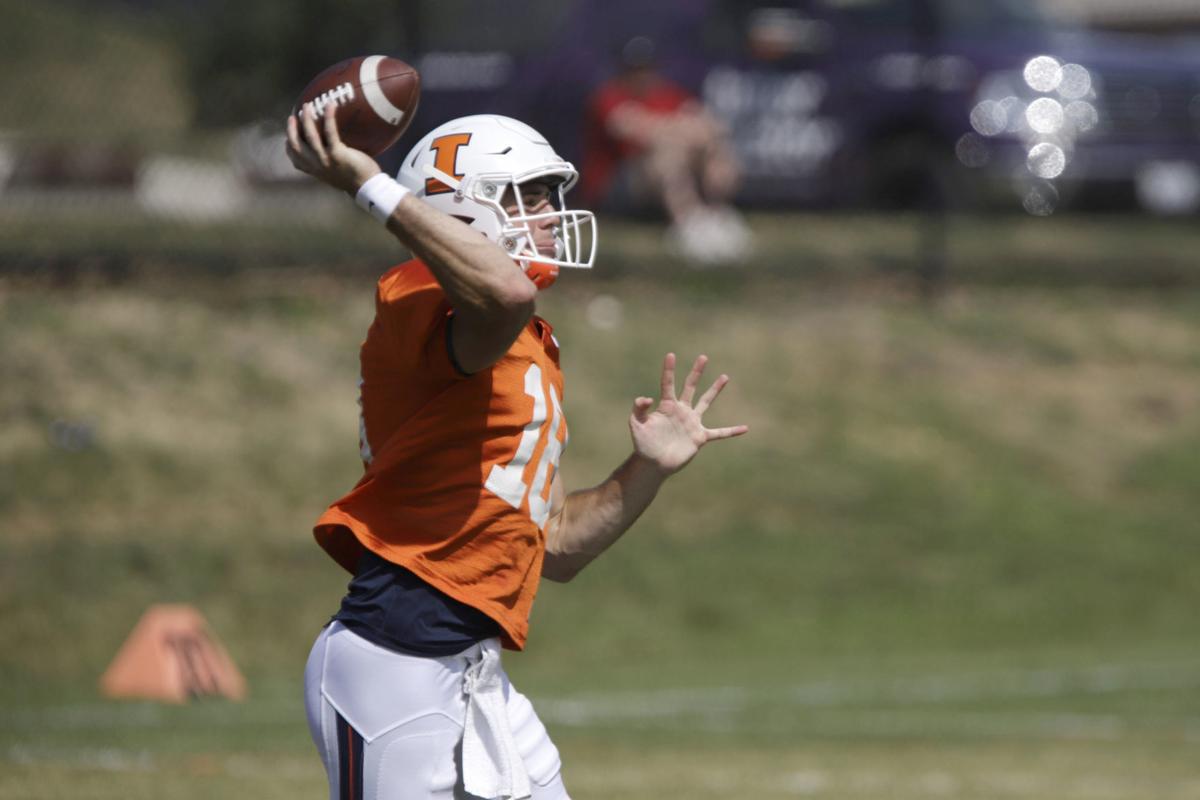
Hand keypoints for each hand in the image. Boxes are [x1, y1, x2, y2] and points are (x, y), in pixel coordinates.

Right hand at [285, 103, 381, 194]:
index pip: (295, 158)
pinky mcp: (337, 154)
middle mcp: (316, 166)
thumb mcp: (335, 174)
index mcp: (315, 171)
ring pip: (310, 135)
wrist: (367, 187)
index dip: (289, 145)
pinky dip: (329, 117)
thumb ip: (328, 164)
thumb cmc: (355, 180)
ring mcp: (325, 160)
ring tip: (307, 106)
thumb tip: (329, 150)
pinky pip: (330, 131)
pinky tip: (330, 105)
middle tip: (295, 114)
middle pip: (296, 145)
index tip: (289, 135)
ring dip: (306, 118)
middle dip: (291, 128)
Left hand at [630, 353, 747, 475]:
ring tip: (724, 376)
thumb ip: (639, 409)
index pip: (668, 384)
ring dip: (715, 390)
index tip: (670, 355)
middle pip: (690, 387)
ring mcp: (692, 423)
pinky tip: (745, 428)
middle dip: (696, 372)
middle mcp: (681, 411)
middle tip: (703, 357)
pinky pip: (719, 433)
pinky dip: (731, 431)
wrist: (653, 464)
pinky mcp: (699, 437)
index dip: (668, 370)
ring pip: (705, 402)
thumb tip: (647, 397)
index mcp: (667, 406)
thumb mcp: (637, 425)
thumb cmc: (643, 445)